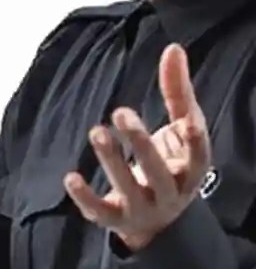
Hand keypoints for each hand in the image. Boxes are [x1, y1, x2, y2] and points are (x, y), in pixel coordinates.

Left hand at [64, 43, 212, 250]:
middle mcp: (170, 192)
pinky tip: (71, 177)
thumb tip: (174, 48)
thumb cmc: (170, 163)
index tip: (188, 120)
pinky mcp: (116, 220)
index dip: (194, 141)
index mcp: (190, 169)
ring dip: (112, 161)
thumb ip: (177, 91)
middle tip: (121, 112)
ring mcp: (143, 208)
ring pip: (129, 189)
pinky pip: (101, 212)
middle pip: (158, 172)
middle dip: (141, 144)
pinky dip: (86, 197)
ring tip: (96, 131)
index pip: (198, 156)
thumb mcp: (178, 129)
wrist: (159, 220)